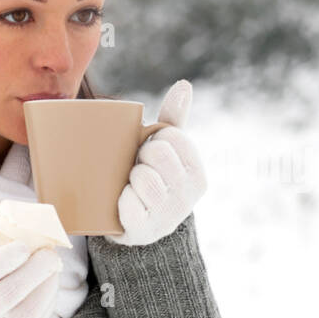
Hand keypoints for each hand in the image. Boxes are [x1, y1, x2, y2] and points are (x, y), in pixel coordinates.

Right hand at [0, 239, 62, 317]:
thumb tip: (12, 233)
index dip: (6, 258)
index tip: (24, 245)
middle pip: (11, 291)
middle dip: (37, 268)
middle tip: (50, 253)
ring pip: (30, 310)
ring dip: (48, 285)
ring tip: (54, 269)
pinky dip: (48, 302)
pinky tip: (51, 288)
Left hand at [108, 79, 206, 245]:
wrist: (134, 226)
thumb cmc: (151, 178)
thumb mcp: (164, 150)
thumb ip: (174, 119)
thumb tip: (184, 85)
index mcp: (197, 174)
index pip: (173, 136)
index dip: (155, 138)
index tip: (151, 151)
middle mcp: (189, 197)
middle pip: (158, 153)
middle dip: (141, 155)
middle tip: (137, 167)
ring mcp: (169, 216)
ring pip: (143, 178)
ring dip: (129, 178)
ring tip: (130, 186)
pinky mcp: (145, 232)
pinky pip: (129, 206)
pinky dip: (121, 202)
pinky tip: (123, 204)